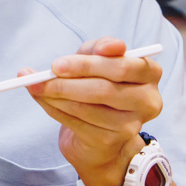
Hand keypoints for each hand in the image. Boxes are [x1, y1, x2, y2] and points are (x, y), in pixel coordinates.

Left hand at [22, 36, 162, 185]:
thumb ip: (99, 48)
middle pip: (104, 89)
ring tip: (35, 85)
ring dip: (55, 95)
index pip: (124, 66)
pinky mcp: (110, 141)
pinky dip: (53, 108)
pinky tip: (43, 99)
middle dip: (68, 80)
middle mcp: (148, 101)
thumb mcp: (98, 59)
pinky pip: (76, 122)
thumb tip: (108, 45)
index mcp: (150, 73)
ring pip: (86, 107)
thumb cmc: (100, 83)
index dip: (90, 64)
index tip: (59, 63)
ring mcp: (131, 125)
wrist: (100, 130)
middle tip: (43, 74)